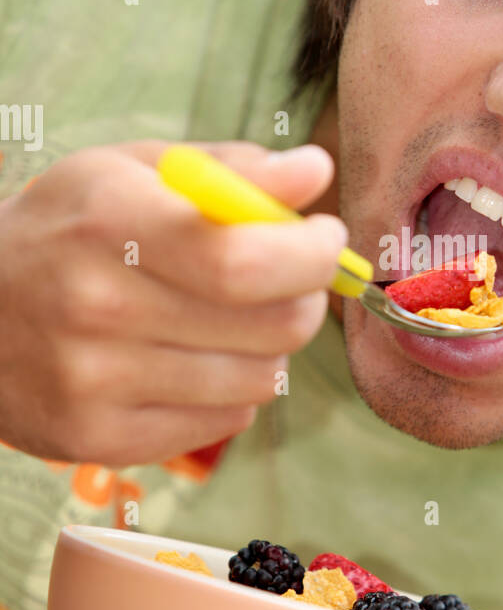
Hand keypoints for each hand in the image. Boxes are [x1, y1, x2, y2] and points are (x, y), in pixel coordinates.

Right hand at [0, 140, 346, 463]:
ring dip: (270, 348)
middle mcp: (98, 306)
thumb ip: (232, 171)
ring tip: (233, 319)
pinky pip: (224, 423)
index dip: (311, 255)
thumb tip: (315, 173)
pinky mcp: (97, 439)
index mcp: (111, 223)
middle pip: (270, 327)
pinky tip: (195, 360)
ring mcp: (94, 382)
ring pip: (259, 381)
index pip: (246, 261)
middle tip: (292, 279)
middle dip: (306, 298)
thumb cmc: (69, 228)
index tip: (326, 238)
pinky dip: (232, 391)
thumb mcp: (134, 172)